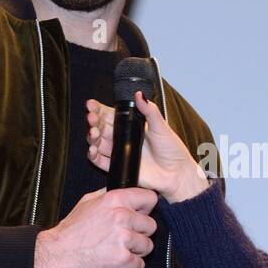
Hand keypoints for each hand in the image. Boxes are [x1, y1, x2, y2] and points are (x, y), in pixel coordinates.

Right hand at [32, 186, 157, 267]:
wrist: (55, 255)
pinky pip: (139, 265)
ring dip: (135, 252)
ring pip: (147, 246)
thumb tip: (124, 190)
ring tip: (116, 251)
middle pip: (151, 226)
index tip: (140, 216)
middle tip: (123, 239)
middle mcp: (122, 217)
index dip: (146, 209)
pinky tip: (114, 262)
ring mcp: (123, 239)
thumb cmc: (70, 232)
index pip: (150, 198)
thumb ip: (108, 195)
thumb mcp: (87, 202)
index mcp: (115, 200)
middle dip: (140, 234)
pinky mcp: (122, 260)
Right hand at [86, 93, 210, 201]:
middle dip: (93, 121)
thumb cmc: (171, 150)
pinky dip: (93, 156)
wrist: (176, 173)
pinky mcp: (119, 167)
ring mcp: (119, 152)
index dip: (99, 109)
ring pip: (98, 143)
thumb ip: (149, 110)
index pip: (110, 115)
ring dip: (92, 137)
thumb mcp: (161, 126)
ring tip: (93, 133)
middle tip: (92, 118)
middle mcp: (123, 138)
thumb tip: (139, 94)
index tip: (91, 105)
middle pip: (101, 128)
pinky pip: (100, 162)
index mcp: (131, 126)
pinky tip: (92, 150)